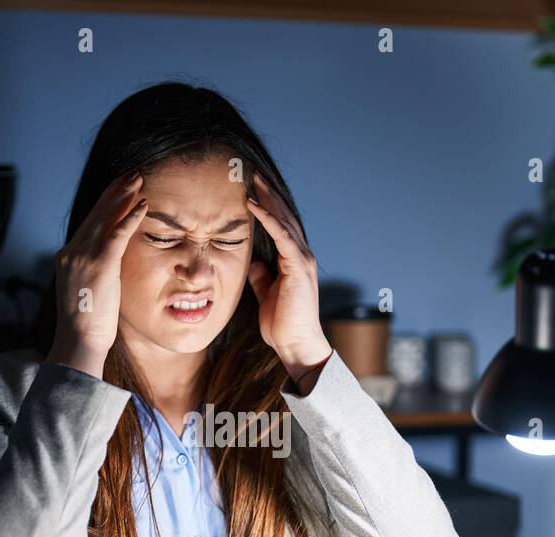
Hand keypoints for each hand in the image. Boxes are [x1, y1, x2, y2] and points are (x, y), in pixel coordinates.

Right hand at [47, 170, 148, 378]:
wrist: (79, 342)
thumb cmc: (87, 324)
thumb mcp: (89, 290)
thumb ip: (97, 271)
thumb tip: (111, 264)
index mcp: (68, 256)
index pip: (89, 222)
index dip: (105, 202)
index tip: (119, 188)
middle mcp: (72, 251)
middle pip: (96, 213)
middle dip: (114, 192)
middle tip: (131, 174)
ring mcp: (83, 257)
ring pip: (105, 218)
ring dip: (123, 197)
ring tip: (138, 180)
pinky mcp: (98, 266)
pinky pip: (117, 234)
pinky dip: (130, 217)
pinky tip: (143, 205)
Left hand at [246, 171, 331, 387]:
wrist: (295, 344)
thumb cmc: (282, 324)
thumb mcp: (266, 294)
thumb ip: (261, 276)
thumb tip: (252, 262)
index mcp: (294, 260)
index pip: (281, 225)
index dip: (268, 206)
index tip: (252, 189)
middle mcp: (301, 255)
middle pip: (284, 217)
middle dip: (269, 195)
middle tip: (253, 174)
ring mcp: (302, 260)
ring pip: (284, 221)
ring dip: (268, 200)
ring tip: (253, 181)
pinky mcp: (298, 267)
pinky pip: (282, 236)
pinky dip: (268, 219)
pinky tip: (254, 206)